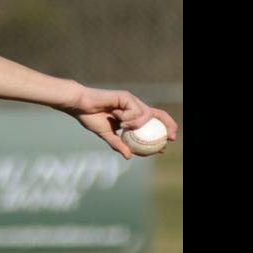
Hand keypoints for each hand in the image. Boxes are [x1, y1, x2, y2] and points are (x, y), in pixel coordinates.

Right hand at [62, 85, 179, 159]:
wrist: (80, 106)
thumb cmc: (91, 118)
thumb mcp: (107, 135)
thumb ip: (118, 144)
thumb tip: (129, 157)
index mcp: (131, 116)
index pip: (151, 124)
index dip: (161, 133)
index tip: (166, 146)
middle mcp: (134, 107)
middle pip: (157, 115)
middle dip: (168, 125)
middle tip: (172, 138)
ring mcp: (131, 101)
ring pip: (145, 115)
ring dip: (135, 124)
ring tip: (122, 125)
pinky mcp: (127, 96)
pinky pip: (135, 111)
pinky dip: (127, 117)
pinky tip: (116, 116)